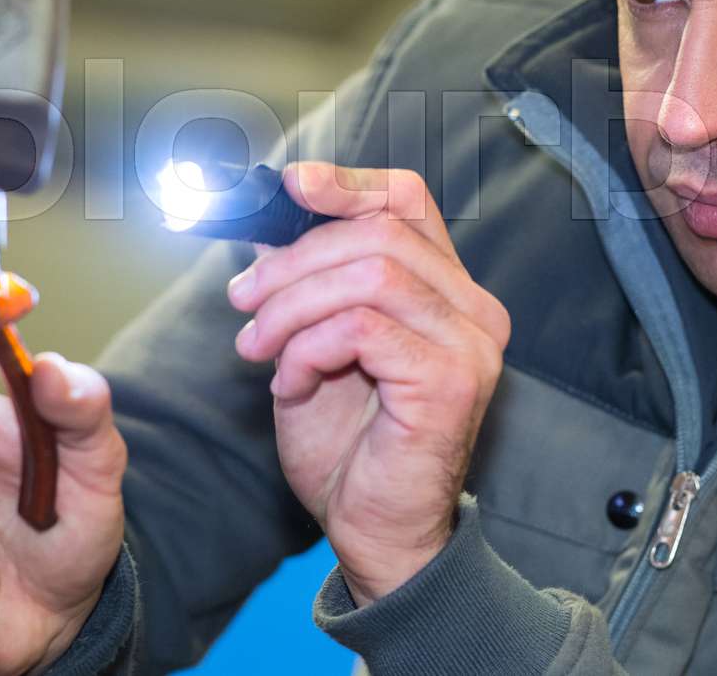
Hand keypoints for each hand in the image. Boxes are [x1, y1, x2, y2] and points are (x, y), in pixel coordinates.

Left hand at [230, 162, 509, 604]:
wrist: (373, 532)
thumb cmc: (348, 445)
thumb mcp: (318, 343)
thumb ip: (314, 284)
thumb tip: (274, 224)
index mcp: (448, 291)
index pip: (407, 202)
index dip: (347, 183)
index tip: (290, 184)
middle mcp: (474, 310)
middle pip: (379, 233)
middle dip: (293, 261)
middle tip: (242, 300)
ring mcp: (470, 344)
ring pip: (369, 274)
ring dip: (293, 305)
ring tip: (256, 345)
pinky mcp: (451, 381)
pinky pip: (362, 329)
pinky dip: (309, 347)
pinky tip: (288, 381)